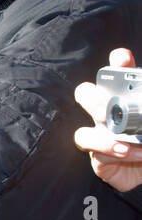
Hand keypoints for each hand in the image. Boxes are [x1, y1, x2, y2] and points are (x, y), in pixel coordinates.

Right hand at [74, 48, 141, 193]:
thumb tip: (139, 90)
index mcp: (125, 102)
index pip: (115, 76)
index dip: (116, 64)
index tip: (121, 59)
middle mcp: (108, 116)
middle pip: (86, 97)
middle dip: (92, 99)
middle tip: (104, 110)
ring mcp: (100, 138)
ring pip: (82, 132)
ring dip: (102, 137)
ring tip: (122, 142)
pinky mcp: (98, 160)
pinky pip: (97, 154)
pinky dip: (113, 152)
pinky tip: (130, 152)